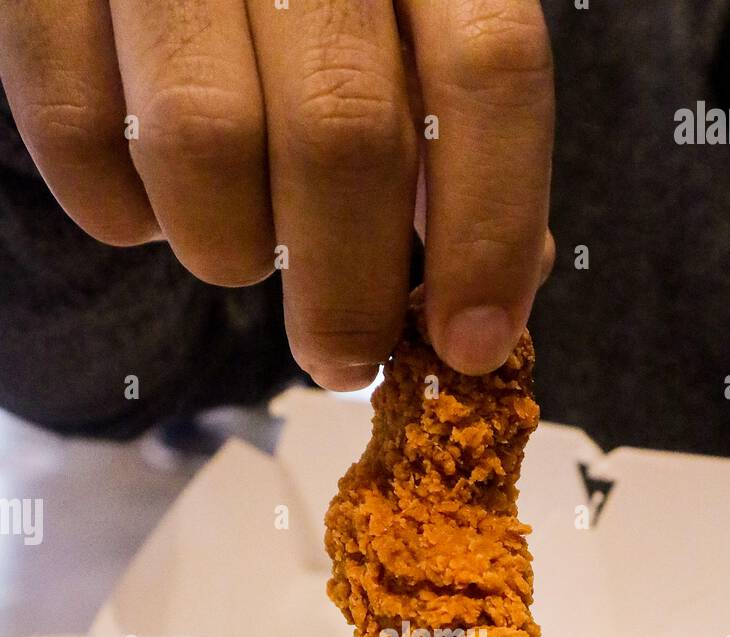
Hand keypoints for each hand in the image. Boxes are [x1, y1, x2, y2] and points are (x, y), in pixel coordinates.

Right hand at [0, 0, 554, 388]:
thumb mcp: (405, 40)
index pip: (488, 69)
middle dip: (347, 291)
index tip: (471, 346)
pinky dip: (119, 210)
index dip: (486, 229)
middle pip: (342, 129)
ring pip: (204, 139)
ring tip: (239, 246)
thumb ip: (460, 144)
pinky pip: (79, 130)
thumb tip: (502, 285)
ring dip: (229, 248)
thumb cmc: (300, 13)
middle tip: (344, 359)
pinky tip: (151, 200)